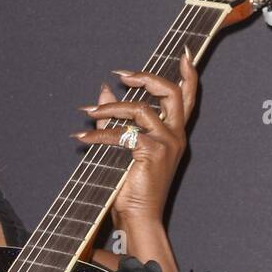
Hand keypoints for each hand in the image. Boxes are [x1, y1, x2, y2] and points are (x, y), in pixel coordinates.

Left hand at [71, 48, 197, 222]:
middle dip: (146, 78)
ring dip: (110, 109)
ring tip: (89, 114)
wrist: (138, 219)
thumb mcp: (125, 148)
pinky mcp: (151, 153)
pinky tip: (84, 136)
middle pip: (170, 93)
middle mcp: (175, 137)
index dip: (188, 74)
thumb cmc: (132, 189)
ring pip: (140, 110)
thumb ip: (118, 117)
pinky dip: (100, 133)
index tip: (185, 52)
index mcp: (174, 135)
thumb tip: (103, 89)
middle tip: (122, 75)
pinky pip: (122, 133)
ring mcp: (166, 145)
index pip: (188, 99)